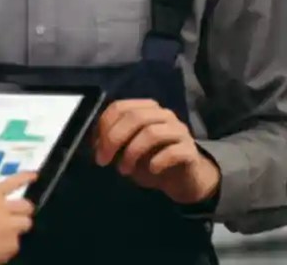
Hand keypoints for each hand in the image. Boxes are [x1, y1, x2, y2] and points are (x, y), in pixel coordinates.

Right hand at [0, 172, 36, 263]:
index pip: (10, 183)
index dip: (24, 178)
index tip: (34, 176)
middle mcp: (0, 207)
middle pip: (25, 205)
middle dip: (24, 211)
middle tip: (18, 217)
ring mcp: (8, 224)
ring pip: (26, 223)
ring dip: (17, 229)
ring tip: (4, 237)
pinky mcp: (11, 244)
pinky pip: (14, 245)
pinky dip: (6, 249)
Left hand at [93, 99, 220, 204]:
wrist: (183, 180)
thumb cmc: (151, 161)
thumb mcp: (126, 151)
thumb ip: (114, 143)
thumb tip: (96, 144)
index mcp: (146, 109)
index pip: (120, 107)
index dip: (104, 127)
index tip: (97, 149)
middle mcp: (164, 115)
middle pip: (135, 118)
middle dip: (114, 139)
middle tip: (104, 161)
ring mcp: (179, 131)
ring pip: (151, 133)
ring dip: (132, 153)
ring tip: (124, 170)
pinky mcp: (190, 150)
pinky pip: (172, 152)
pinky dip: (157, 162)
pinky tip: (152, 171)